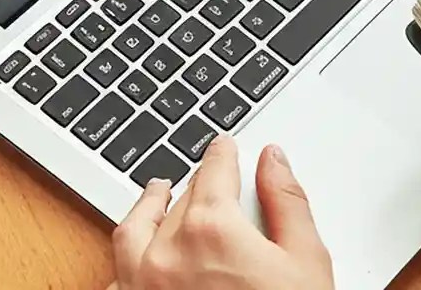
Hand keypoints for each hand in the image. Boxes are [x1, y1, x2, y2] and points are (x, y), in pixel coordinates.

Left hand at [109, 136, 333, 289]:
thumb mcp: (306, 259)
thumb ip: (287, 201)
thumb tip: (274, 160)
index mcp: (211, 228)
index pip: (213, 169)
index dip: (222, 152)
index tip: (224, 144)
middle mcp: (165, 252)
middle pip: (177, 198)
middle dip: (195, 183)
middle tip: (208, 175)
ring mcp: (140, 287)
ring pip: (132, 231)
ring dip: (146, 208)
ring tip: (156, 195)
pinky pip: (114, 278)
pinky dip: (124, 261)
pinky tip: (136, 258)